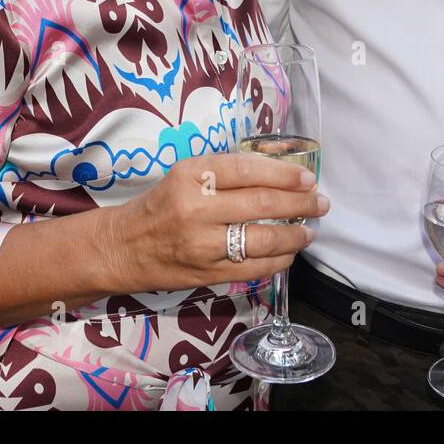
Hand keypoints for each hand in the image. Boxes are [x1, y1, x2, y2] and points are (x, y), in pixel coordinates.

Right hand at [99, 153, 329, 294]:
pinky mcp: (206, 273)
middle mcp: (196, 207)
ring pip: (263, 239)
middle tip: (320, 202)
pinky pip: (254, 268)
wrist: (122, 247)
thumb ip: (226, 172)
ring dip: (295, 235)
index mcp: (192, 175)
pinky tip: (288, 253)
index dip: (285, 173)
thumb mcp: (185, 175)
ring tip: (309, 230)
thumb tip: (279, 172)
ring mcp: (202, 244)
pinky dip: (278, 261)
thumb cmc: (159, 205)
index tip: (307, 177)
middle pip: (262, 203)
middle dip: (300, 203)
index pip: (249, 170)